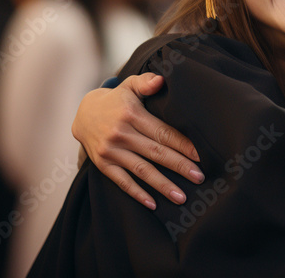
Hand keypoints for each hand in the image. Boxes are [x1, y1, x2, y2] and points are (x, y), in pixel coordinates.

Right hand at [72, 73, 202, 209]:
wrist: (83, 114)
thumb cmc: (117, 100)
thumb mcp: (129, 85)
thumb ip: (146, 82)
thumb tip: (162, 79)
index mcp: (131, 114)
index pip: (162, 132)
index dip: (182, 144)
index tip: (200, 155)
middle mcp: (120, 133)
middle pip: (155, 153)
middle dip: (179, 166)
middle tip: (199, 177)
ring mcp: (111, 150)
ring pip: (141, 170)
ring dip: (162, 185)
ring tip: (181, 197)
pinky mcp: (103, 164)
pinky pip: (122, 181)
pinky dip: (137, 194)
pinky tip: (153, 204)